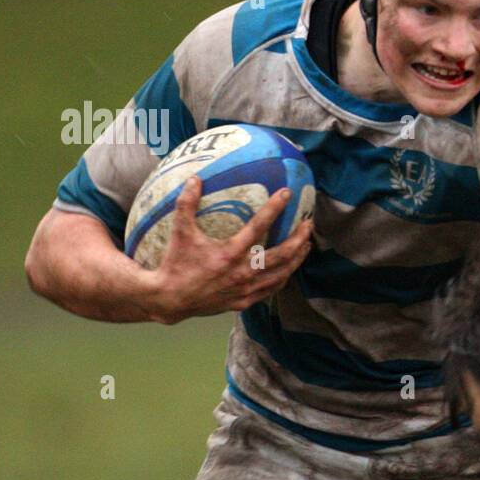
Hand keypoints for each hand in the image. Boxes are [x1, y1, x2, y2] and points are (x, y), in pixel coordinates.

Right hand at [146, 176, 313, 323]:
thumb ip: (186, 204)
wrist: (170, 300)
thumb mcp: (180, 232)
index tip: (287, 193)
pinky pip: (272, 288)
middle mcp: (243, 272)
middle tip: (310, 223)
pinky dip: (284, 276)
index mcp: (230, 253)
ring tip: (307, 244)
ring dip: (298, 257)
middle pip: (282, 253)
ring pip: (282, 273)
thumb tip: (194, 178)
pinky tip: (289, 268)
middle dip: (300, 237)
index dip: (275, 207)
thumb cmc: (175, 264)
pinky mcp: (245, 301)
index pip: (259, 225)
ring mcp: (246, 289)